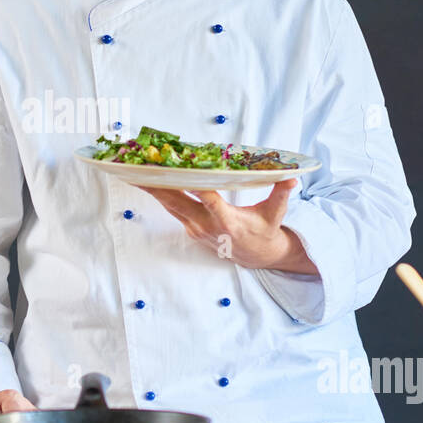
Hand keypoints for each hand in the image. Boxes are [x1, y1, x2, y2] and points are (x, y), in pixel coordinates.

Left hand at [135, 179, 318, 274]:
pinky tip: (148, 179)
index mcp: (228, 222)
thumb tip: (291, 176)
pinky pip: (172, 208)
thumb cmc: (265, 230)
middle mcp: (206, 226)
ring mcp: (195, 228)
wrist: (255, 256)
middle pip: (178, 203)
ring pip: (170, 205)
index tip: (182, 174)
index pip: (210, 201)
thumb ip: (281, 193)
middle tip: (138, 167)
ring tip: (132, 169)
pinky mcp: (189, 228)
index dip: (196, 188)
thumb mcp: (276, 213)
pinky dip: (160, 193)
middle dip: (157, 185)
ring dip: (151, 187)